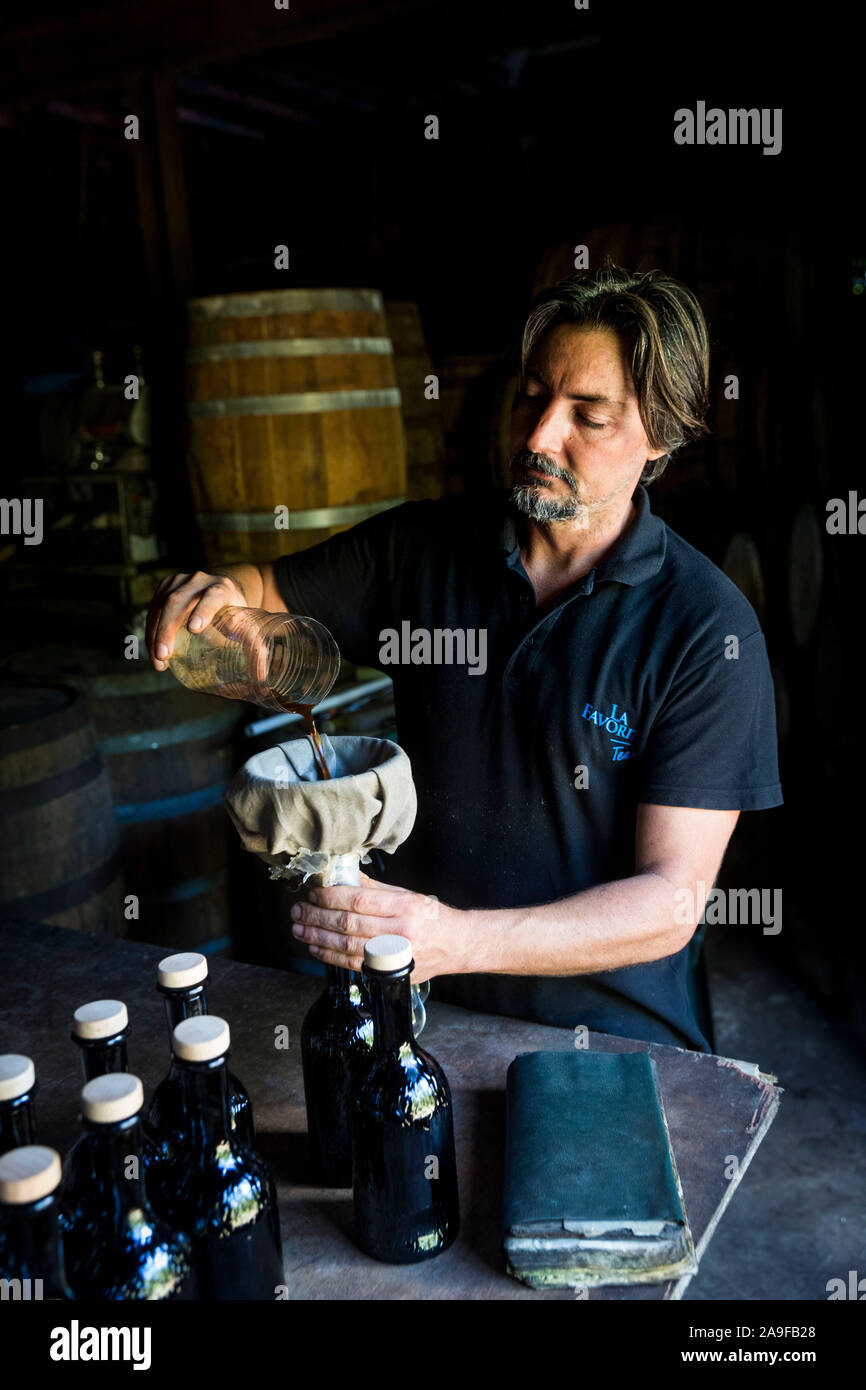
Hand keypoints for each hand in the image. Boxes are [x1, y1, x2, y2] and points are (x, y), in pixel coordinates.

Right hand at [146, 570, 248, 670]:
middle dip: (167, 629)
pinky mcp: (165, 587)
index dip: (203, 610)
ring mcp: (179, 581)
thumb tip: (261, 676)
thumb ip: (255, 647)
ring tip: (158, 661)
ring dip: (155, 634)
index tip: (194, 629)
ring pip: (161, 605)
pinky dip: (150, 630)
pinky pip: (153, 608)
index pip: (213, 596)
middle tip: (164, 655)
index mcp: (222, 588)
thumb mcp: (247, 625)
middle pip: (178, 601)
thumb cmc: (234, 611)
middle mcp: (199, 580)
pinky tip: (153, 650)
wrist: (221, 589)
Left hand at [290, 872, 463, 981]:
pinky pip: (353, 965)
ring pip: (346, 946)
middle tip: (297, 910)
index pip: (359, 899)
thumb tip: (345, 877)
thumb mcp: (408, 895)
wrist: (458, 944)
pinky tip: (315, 947)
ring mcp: (394, 954)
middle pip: (349, 923)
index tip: (313, 893)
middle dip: (317, 916)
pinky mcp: (390, 971)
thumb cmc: (432, 917)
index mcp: (404, 906)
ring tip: (299, 928)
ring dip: (317, 937)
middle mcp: (400, 931)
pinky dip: (330, 956)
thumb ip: (376, 889)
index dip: (331, 896)